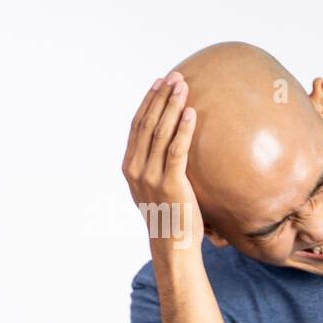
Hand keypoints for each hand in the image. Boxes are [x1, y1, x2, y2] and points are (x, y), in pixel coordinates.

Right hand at [122, 72, 203, 251]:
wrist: (173, 245)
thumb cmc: (170, 216)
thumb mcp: (154, 188)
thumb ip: (155, 166)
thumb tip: (167, 146)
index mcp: (130, 167)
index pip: (137, 126)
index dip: (148, 102)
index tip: (159, 83)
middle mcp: (136, 169)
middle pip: (147, 123)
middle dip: (161, 97)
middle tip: (174, 77)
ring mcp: (152, 176)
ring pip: (161, 132)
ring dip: (172, 106)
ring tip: (184, 86)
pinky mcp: (171, 184)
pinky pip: (177, 150)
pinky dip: (184, 129)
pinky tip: (192, 113)